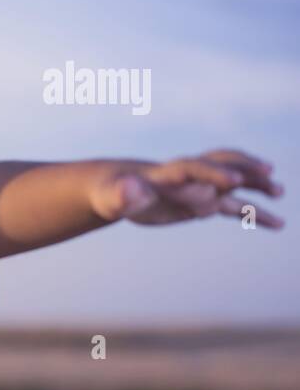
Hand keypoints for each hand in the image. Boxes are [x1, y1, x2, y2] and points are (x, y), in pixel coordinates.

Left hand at [91, 149, 284, 228]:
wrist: (117, 188)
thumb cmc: (112, 192)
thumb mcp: (112, 196)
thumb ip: (123, 194)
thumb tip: (132, 190)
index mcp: (166, 174)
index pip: (192, 168)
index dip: (212, 172)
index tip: (233, 180)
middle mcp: (189, 178)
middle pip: (220, 165)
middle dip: (243, 169)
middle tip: (267, 175)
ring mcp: (199, 189)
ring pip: (234, 185)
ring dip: (257, 187)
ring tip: (279, 193)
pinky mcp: (203, 203)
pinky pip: (234, 206)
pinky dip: (255, 213)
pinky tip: (277, 223)